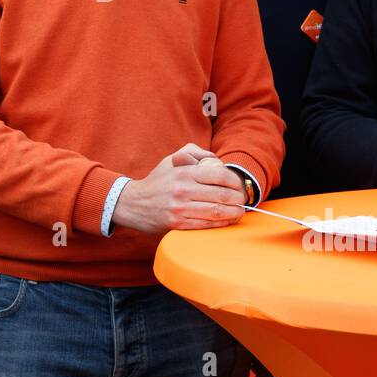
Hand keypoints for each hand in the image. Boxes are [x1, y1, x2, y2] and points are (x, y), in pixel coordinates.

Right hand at [111, 143, 246, 233]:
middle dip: (238, 198)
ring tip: (240, 212)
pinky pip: (206, 224)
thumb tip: (215, 158)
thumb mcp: (172, 160)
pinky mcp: (177, 223)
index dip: (235, 181)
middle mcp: (183, 189)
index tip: (240, 185)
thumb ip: (193, 152)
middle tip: (244, 200)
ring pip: (216, 211)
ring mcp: (180, 207)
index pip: (219, 174)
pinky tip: (227, 220)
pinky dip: (221, 223)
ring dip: (234, 213)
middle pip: (221, 194)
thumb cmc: (157, 181)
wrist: (133, 203)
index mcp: (184, 171)